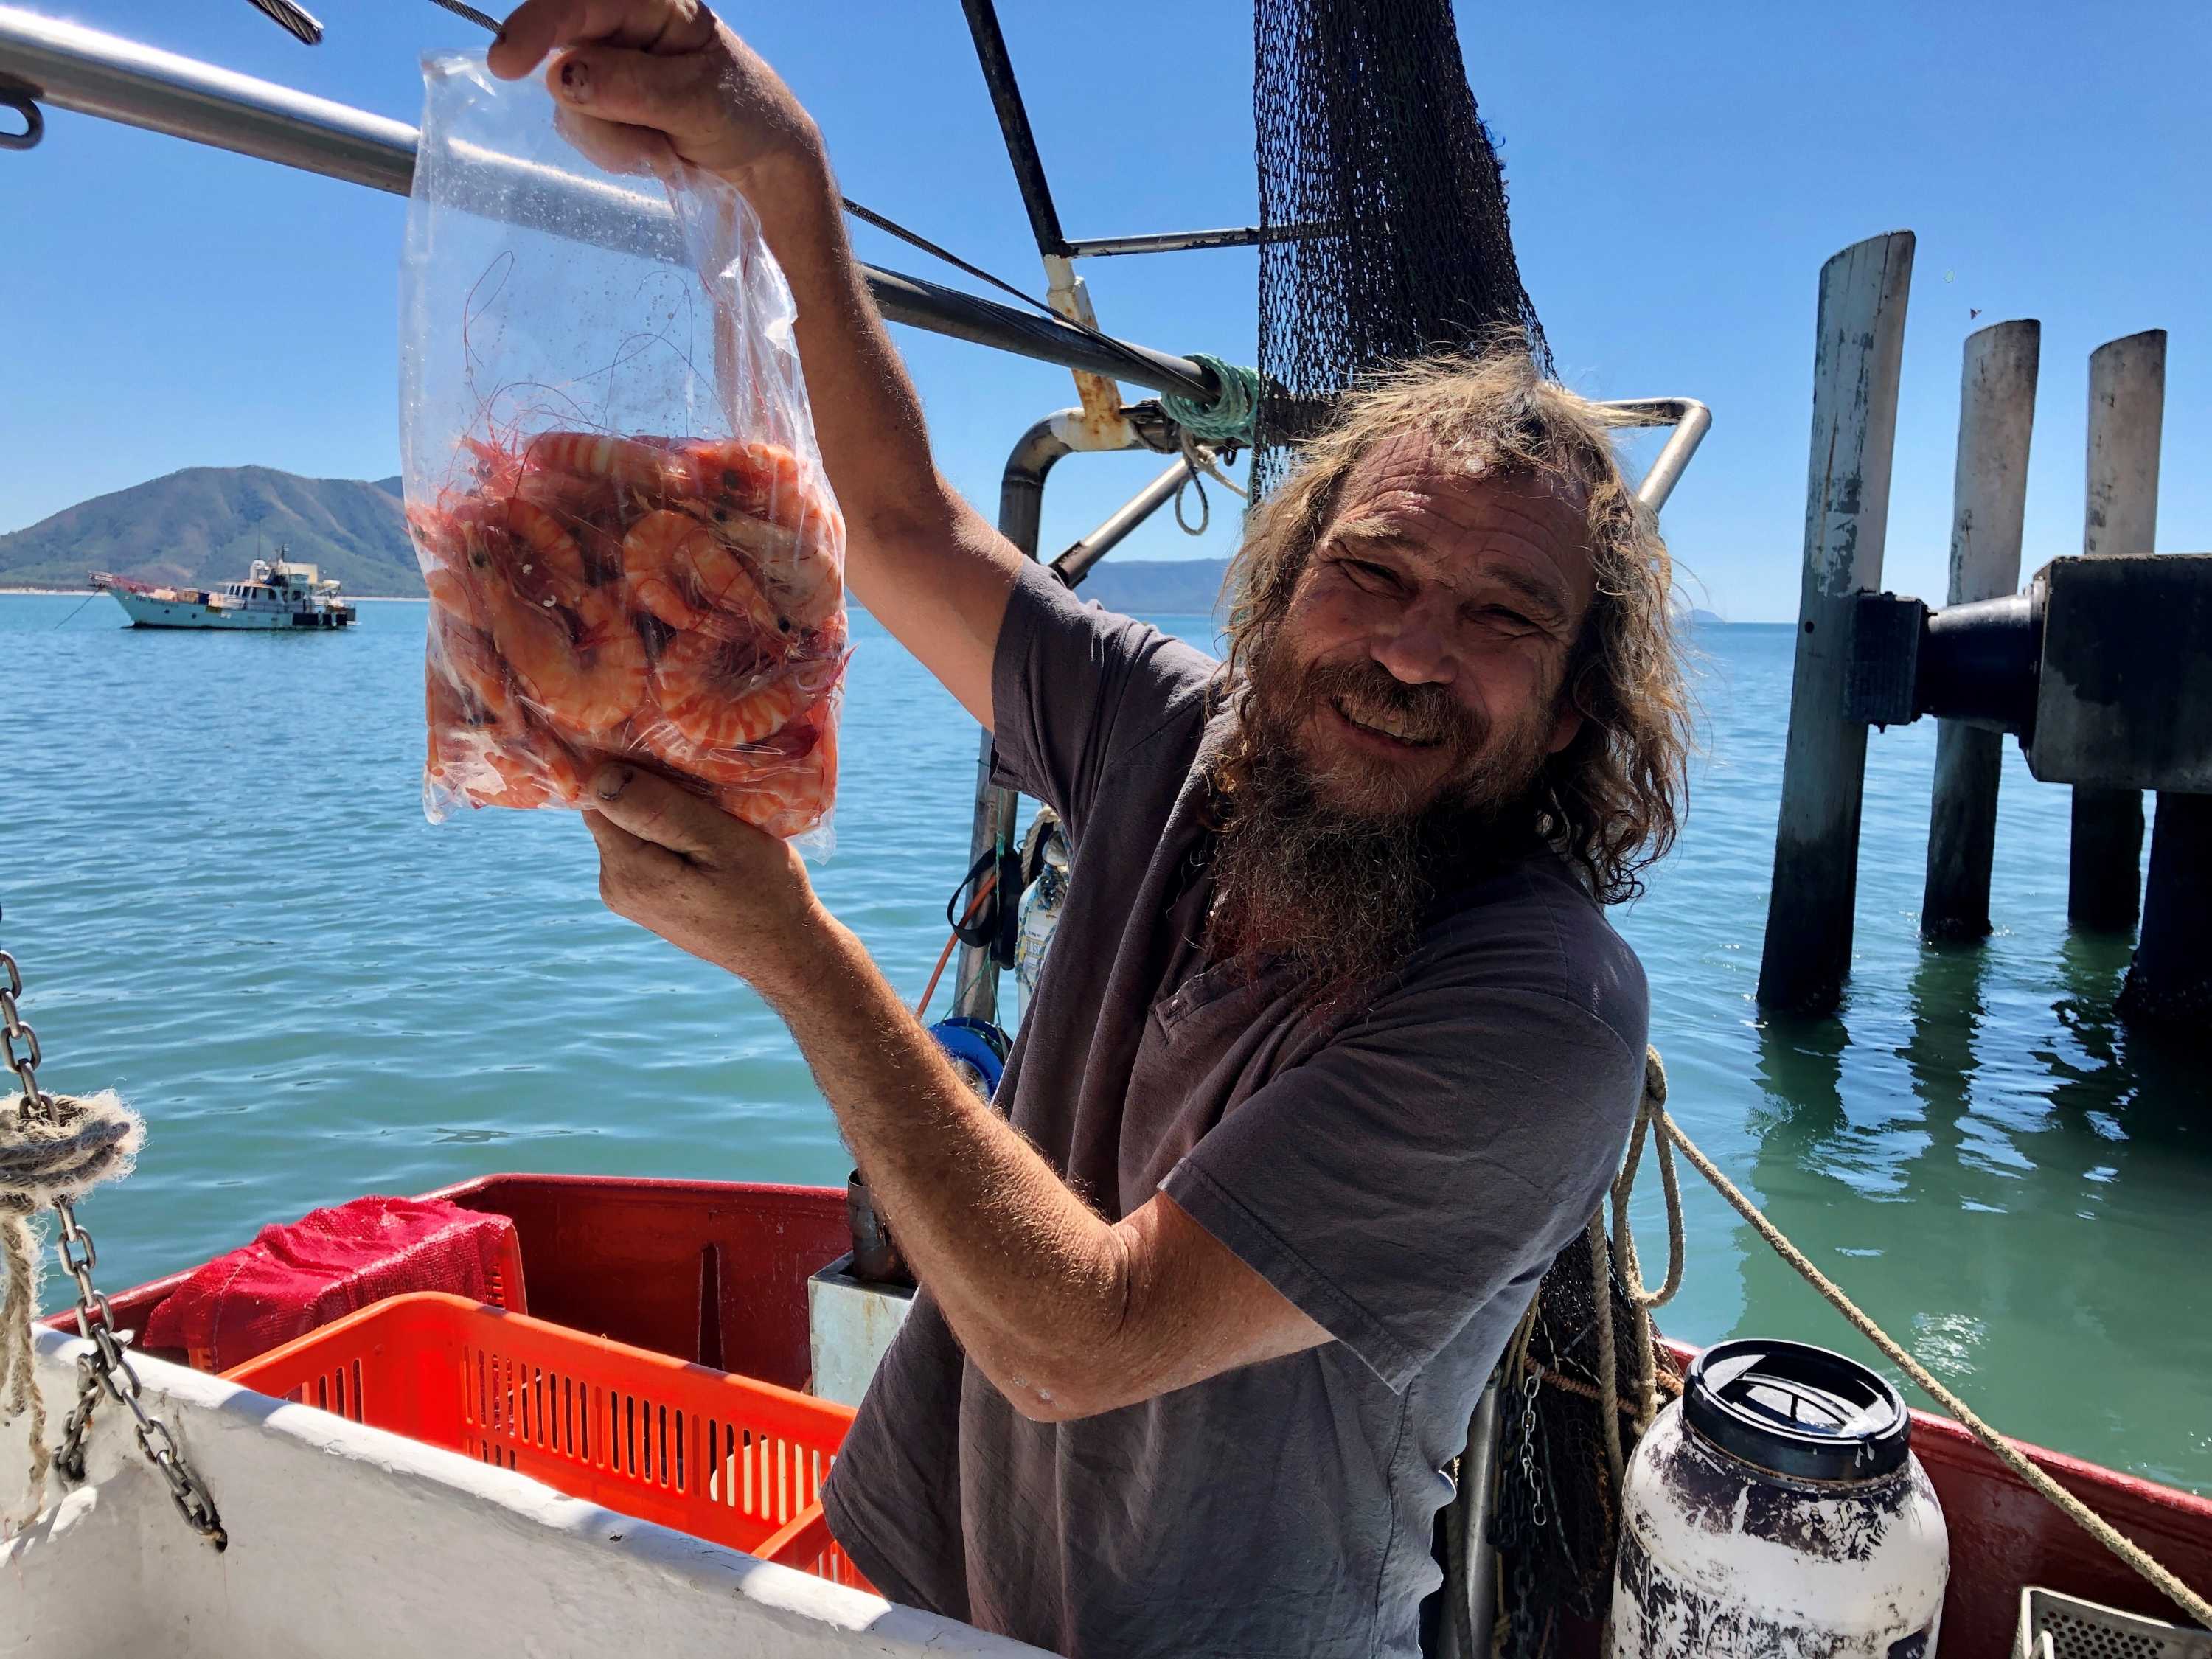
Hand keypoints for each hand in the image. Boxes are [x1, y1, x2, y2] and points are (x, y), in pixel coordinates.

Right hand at [489, 1, 827, 202]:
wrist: (762, 158)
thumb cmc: (744, 111)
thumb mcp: (701, 100)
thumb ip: (635, 87)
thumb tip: (563, 76)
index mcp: (649, 1)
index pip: (578, 1)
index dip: (537, 26)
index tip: (507, 62)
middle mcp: (617, 23)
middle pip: (560, 58)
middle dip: (599, 115)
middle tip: (655, 147)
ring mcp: (603, 64)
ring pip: (568, 105)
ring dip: (616, 142)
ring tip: (667, 149)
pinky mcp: (599, 101)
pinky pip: (582, 131)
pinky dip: (618, 153)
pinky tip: (657, 153)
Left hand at [583, 763, 825, 990]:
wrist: (784, 950)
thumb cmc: (766, 894)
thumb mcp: (723, 841)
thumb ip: (661, 809)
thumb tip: (600, 776)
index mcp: (629, 872)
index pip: (599, 796)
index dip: (632, 769)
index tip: (676, 766)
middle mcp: (615, 885)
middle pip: (613, 811)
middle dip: (651, 791)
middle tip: (705, 790)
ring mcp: (628, 894)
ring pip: (630, 827)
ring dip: (663, 812)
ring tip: (711, 815)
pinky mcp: (644, 897)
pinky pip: (644, 847)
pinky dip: (670, 833)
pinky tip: (706, 838)